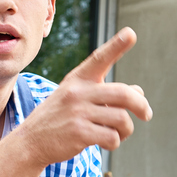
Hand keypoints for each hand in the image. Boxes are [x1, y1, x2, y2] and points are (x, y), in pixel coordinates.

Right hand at [14, 28, 152, 167]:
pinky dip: (114, 142)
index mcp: (77, 80)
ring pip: (121, 119)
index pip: (99, 59)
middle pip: (124, 94)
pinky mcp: (79, 133)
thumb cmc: (59, 118)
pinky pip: (112, 137)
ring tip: (117, 133)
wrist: (30, 142)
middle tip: (146, 114)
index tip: (131, 33)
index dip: (117, 46)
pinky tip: (104, 143)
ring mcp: (78, 113)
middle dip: (141, 105)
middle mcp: (77, 93)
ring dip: (126, 130)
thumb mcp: (76, 99)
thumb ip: (105, 94)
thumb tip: (139, 92)